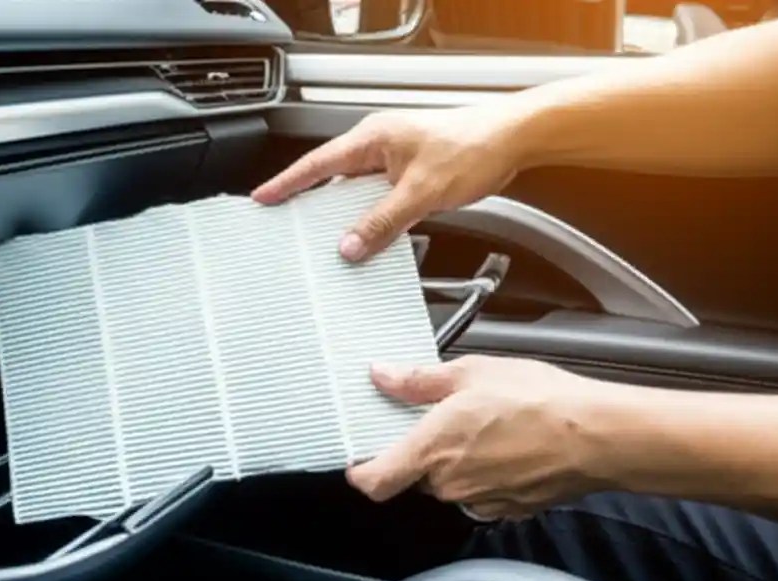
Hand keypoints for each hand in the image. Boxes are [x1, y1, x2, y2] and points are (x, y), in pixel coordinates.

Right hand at [251, 106, 528, 261]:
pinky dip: (372, 217)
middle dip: (312, 204)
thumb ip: (382, 222)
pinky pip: (380, 198)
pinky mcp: (412, 172)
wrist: (514, 139)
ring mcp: (395, 158)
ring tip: (330, 241)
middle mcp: (380, 144)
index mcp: (372, 138)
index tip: (263, 198)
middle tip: (288, 226)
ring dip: (348, 215)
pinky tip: (373, 237)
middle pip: (333, 179)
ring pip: (358, 192)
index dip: (287, 183)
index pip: (317, 164)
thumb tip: (350, 246)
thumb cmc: (474, 147)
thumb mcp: (421, 192)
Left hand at [347, 355, 609, 519]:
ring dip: (459, 462)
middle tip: (447, 419)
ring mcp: (480, 501)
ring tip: (488, 427)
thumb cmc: (540, 402)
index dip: (362, 472)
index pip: (373, 481)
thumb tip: (384, 376)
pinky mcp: (509, 510)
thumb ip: (419, 381)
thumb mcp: (471, 373)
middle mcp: (449, 484)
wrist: (599, 436)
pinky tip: (511, 447)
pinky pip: (483, 493)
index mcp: (431, 450)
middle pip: (415, 476)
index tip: (361, 457)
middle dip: (425, 452)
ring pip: (451, 484)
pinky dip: (489, 474)